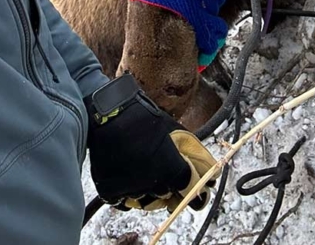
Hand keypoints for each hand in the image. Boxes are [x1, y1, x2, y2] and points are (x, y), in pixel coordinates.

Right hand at [85, 74, 216, 211]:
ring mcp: (130, 189)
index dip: (193, 187)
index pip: (190, 190)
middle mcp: (152, 184)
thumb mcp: (176, 132)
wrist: (108, 113)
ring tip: (144, 169)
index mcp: (171, 169)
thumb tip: (207, 172)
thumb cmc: (143, 118)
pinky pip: (124, 201)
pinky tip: (128, 176)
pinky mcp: (110, 191)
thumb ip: (192, 155)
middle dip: (169, 186)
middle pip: (167, 195)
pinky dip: (127, 192)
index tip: (193, 186)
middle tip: (163, 170)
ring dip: (148, 190)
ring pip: (145, 200)